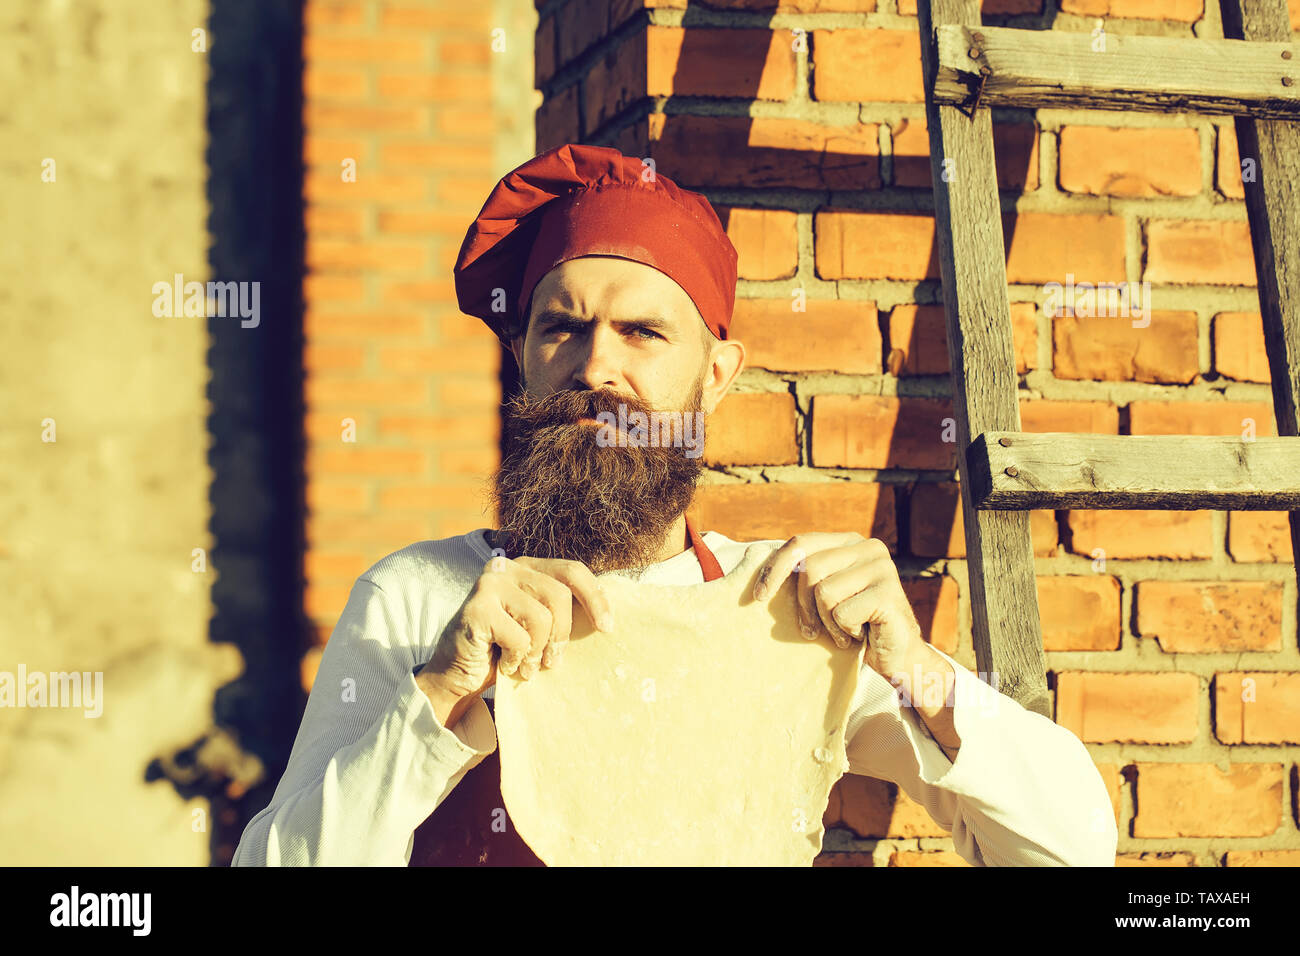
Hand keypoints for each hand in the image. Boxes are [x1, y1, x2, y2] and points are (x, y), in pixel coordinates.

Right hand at [416, 553, 614, 709]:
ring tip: (523, 665)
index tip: (607, 628)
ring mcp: (489, 584)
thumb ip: (562, 611)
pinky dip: (516, 659)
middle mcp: (507, 567)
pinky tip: (503, 663)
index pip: (573, 571)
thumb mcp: (539, 626)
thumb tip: (608, 618)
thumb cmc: (504, 649)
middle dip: (561, 636)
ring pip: (541, 619)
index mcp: (527, 567)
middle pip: (560, 596)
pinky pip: (519, 637)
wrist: (457, 674)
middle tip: (551, 662)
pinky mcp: (476, 608)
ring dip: (536, 652)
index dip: (595, 598)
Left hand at [752, 533, 924, 679]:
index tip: (759, 596)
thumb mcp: (826, 593)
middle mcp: (869, 547)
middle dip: (804, 606)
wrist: (898, 656)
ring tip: (845, 631)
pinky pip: (843, 614)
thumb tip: (751, 553)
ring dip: (828, 622)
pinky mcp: (889, 594)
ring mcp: (882, 568)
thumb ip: (804, 574)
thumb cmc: (854, 624)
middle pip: (810, 569)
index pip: (801, 543)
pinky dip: (845, 632)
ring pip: (825, 593)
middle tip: (810, 630)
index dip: (775, 568)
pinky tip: (861, 635)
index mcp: (850, 541)